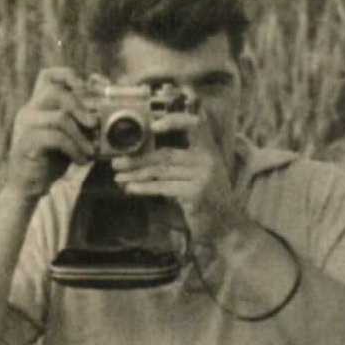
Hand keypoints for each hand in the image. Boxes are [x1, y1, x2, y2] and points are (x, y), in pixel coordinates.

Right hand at [4, 68, 95, 198]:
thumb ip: (80, 123)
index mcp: (38, 105)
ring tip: (90, 151)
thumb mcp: (70, 137)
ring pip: (59, 117)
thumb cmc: (51, 160)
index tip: (88, 87)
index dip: (69, 75)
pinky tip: (81, 161)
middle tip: (94, 124)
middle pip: (55, 91)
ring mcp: (25, 126)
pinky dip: (74, 149)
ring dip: (81, 135)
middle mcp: (29, 110)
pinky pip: (55, 138)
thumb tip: (104, 114)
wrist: (28, 187)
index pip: (47, 76)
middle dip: (80, 106)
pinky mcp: (26, 143)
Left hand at [112, 110, 246, 244]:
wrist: (228, 225)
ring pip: (161, 171)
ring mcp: (203, 176)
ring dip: (136, 174)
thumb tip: (147, 157)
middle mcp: (208, 159)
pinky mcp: (196, 192)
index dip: (175, 120)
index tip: (153, 125)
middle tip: (117, 162)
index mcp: (210, 149)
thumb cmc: (209, 199)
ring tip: (118, 176)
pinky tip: (130, 189)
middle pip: (166, 154)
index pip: (196, 124)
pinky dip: (144, 188)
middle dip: (138, 159)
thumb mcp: (202, 173)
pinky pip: (163, 188)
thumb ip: (183, 161)